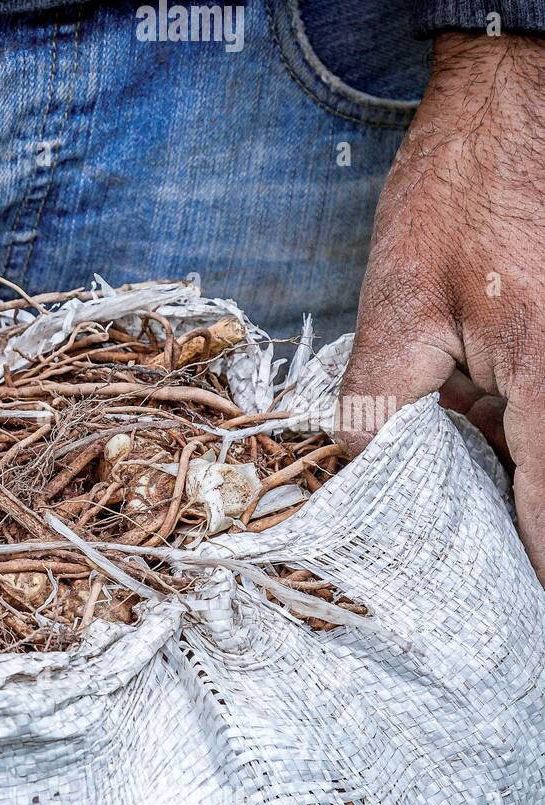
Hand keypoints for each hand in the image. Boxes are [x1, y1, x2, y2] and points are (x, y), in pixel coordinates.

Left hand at [340, 31, 544, 579]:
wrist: (522, 99)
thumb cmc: (465, 192)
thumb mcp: (400, 301)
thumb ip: (378, 402)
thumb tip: (360, 478)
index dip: (531, 568)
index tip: (509, 621)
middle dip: (519, 525)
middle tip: (479, 580)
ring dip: (516, 477)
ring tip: (467, 497)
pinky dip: (519, 433)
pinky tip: (484, 437)